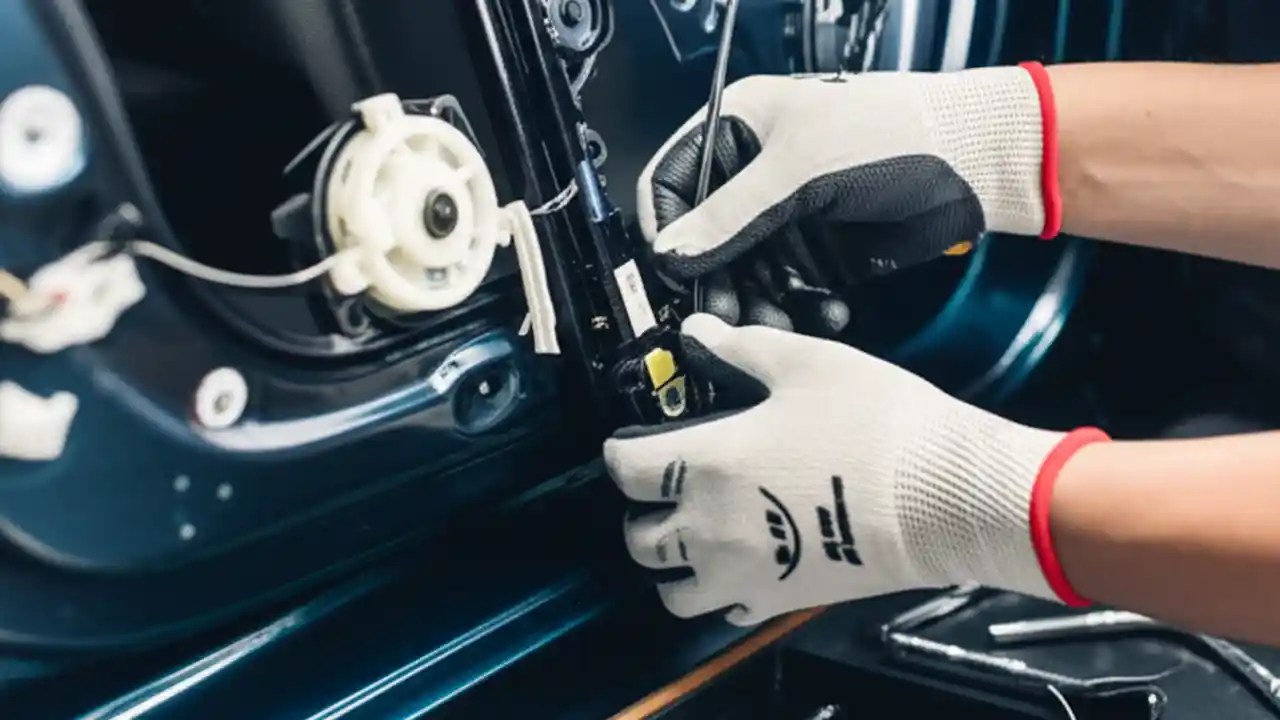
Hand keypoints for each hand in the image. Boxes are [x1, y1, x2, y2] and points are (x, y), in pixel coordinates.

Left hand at [604, 314, 1070, 625]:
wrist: (944, 497)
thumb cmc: (878, 426)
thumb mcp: (805, 364)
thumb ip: (739, 348)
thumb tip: (698, 331)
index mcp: (705, 465)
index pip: (624, 468)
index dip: (624, 450)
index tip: (638, 441)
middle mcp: (709, 528)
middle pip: (639, 537)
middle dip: (643, 510)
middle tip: (668, 488)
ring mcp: (742, 573)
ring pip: (670, 588)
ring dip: (671, 563)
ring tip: (695, 534)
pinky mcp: (777, 601)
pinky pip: (722, 611)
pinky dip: (717, 592)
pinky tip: (742, 560)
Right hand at [637, 66, 1053, 284]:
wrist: (975, 163)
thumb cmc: (897, 132)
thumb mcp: (800, 171)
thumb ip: (731, 215)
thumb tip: (673, 252)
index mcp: (739, 128)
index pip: (671, 181)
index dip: (667, 229)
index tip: (676, 273)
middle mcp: (756, 174)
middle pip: (705, 240)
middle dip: (714, 280)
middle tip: (725, 312)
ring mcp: (786, 214)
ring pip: (743, 274)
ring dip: (755, 304)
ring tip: (774, 322)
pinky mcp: (816, 249)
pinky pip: (786, 290)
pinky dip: (797, 308)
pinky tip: (821, 312)